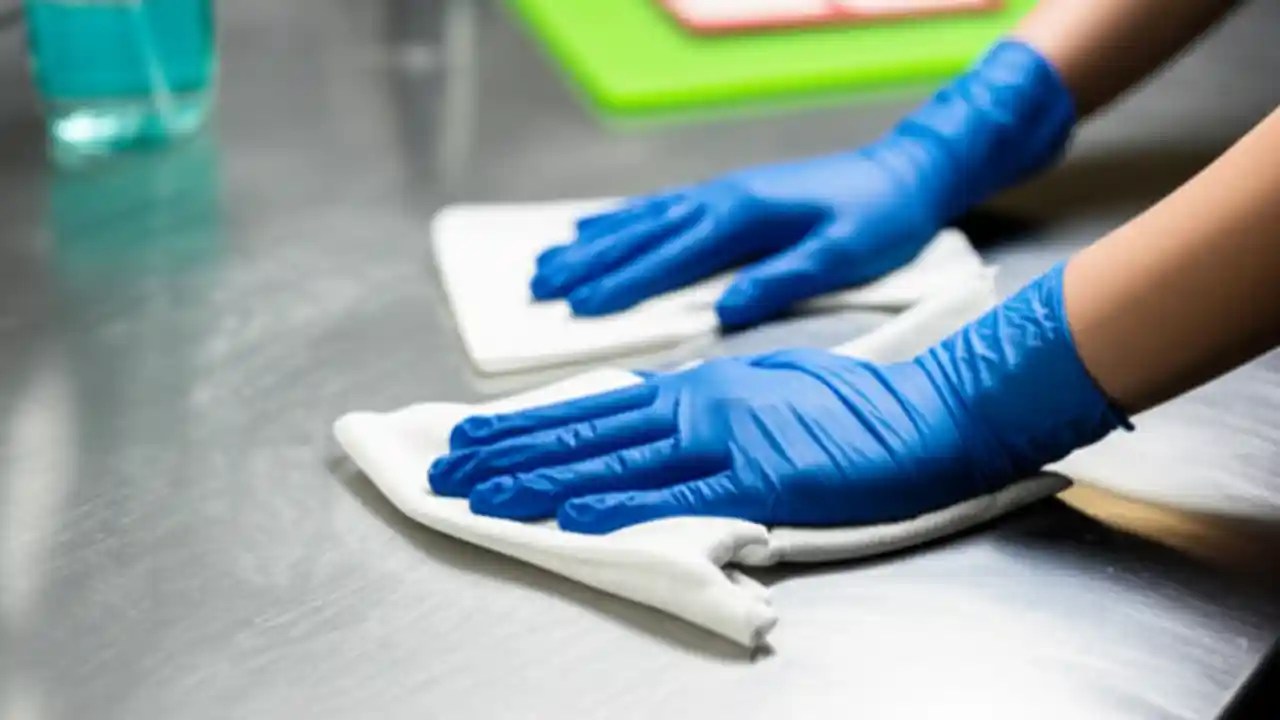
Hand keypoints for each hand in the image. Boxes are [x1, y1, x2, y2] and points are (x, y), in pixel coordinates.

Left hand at [432, 265, 1127, 532]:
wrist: (926, 411)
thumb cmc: (851, 406)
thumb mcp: (764, 388)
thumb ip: (707, 405)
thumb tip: (658, 420)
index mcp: (698, 385)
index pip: (593, 407)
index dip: (526, 424)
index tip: (473, 437)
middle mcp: (697, 404)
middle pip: (584, 429)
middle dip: (508, 451)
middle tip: (447, 469)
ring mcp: (725, 438)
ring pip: (613, 460)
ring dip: (541, 479)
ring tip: (482, 494)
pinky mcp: (759, 477)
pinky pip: (675, 496)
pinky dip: (617, 507)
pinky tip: (571, 517)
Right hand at [532, 147, 949, 327]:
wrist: (904, 173)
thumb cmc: (879, 219)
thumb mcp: (843, 255)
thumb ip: (783, 280)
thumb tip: (727, 312)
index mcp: (744, 217)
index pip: (671, 256)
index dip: (623, 283)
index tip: (579, 308)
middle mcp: (721, 200)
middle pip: (640, 234)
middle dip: (587, 262)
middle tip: (537, 288)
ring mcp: (720, 193)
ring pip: (641, 220)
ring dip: (592, 243)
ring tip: (545, 263)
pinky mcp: (727, 196)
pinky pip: (660, 209)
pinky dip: (620, 220)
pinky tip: (593, 228)